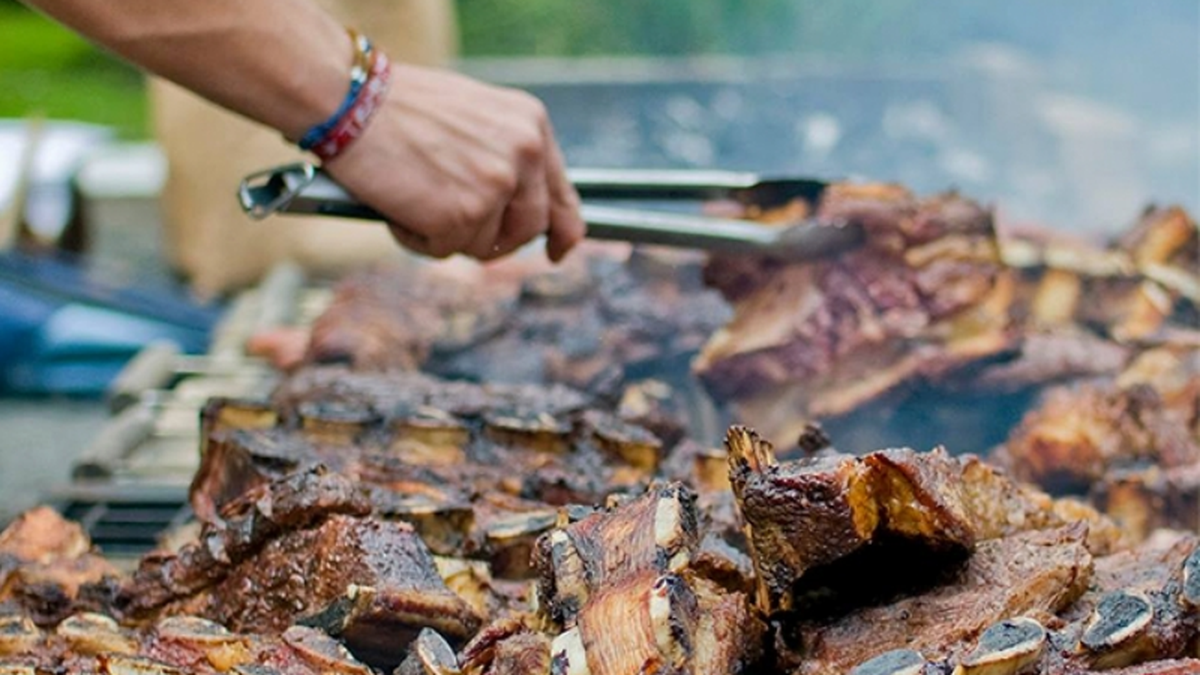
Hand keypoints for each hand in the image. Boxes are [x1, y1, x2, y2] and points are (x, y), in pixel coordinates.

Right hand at [323, 64, 585, 261]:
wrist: (352, 99)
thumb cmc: (399, 105)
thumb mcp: (474, 116)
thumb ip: (504, 155)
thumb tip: (513, 206)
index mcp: (531, 125)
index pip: (562, 194)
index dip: (562, 230)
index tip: (557, 251)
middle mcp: (524, 154)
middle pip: (528, 228)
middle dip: (496, 239)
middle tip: (457, 228)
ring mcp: (496, 186)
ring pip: (484, 244)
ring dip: (448, 234)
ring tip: (414, 197)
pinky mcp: (463, 216)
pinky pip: (444, 251)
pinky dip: (416, 238)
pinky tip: (398, 205)